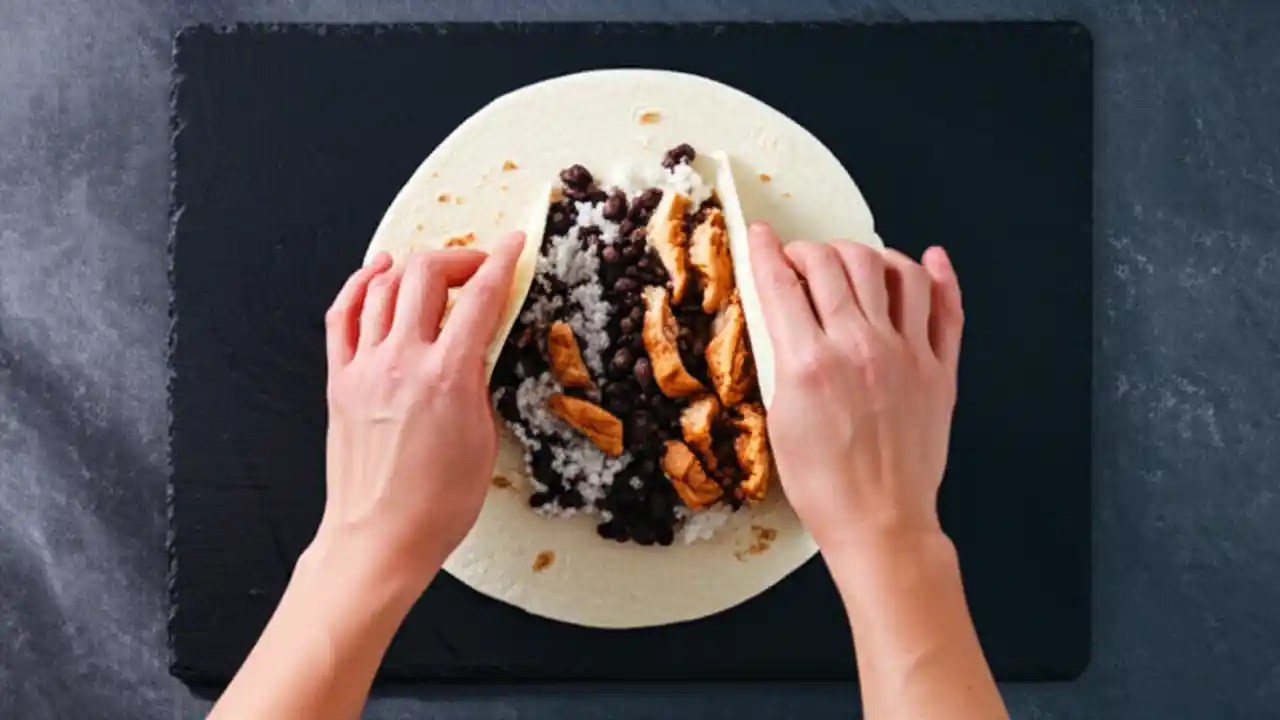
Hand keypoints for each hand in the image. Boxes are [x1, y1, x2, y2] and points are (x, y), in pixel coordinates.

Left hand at [313, 232, 524, 589]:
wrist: (380, 539)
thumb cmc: (438, 504)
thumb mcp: (484, 439)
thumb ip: (478, 384)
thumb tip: (474, 351)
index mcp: (448, 377)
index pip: (481, 297)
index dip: (502, 262)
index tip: (513, 244)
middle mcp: (403, 361)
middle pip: (427, 274)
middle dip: (458, 257)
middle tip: (477, 266)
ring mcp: (365, 368)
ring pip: (384, 286)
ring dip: (412, 266)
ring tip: (433, 268)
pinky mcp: (340, 381)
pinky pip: (343, 315)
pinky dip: (360, 285)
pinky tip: (377, 274)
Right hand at [746, 222, 963, 546]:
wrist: (879, 523)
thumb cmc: (823, 484)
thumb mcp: (781, 419)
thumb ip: (783, 360)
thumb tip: (783, 317)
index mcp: (810, 363)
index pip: (782, 283)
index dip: (764, 251)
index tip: (759, 235)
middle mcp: (860, 347)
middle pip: (834, 263)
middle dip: (808, 250)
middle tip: (799, 261)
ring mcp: (906, 355)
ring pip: (890, 269)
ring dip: (865, 254)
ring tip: (852, 263)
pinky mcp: (939, 370)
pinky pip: (946, 307)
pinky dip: (938, 275)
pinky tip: (928, 259)